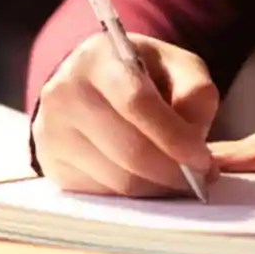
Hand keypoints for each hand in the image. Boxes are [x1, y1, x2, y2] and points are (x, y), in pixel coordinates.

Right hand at [32, 31, 217, 197]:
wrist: (87, 83)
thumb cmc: (138, 75)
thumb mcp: (175, 66)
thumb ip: (196, 93)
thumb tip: (193, 140)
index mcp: (98, 58)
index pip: (137, 103)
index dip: (175, 137)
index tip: (203, 160)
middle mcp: (65, 93)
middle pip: (129, 151)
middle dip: (173, 172)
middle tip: (200, 177)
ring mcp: (52, 131)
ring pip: (119, 180)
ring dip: (157, 187)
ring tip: (176, 177)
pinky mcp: (51, 163)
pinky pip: (104, 194)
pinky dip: (134, 194)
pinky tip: (145, 177)